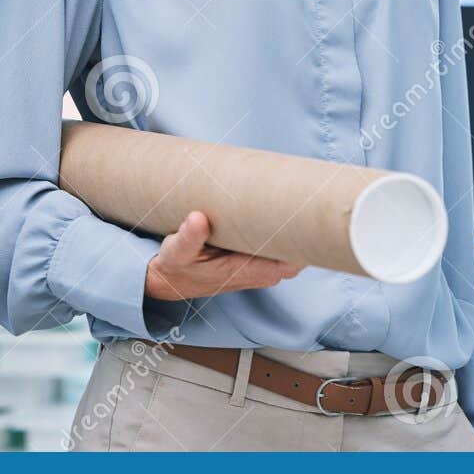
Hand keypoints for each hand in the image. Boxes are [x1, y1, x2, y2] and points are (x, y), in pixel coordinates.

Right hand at [144, 211, 302, 300]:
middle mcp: (258, 272)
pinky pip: (279, 246)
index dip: (303, 242)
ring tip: (290, 196)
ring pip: (290, 248)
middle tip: (299, 195)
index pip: (291, 262)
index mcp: (246, 271)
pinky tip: (277, 207)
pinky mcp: (254, 258)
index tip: (302, 214)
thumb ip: (188, 237)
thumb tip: (198, 218)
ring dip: (292, 227)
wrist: (171, 278)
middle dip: (302, 228)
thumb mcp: (176, 251)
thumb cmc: (176, 265)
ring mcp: (258, 266)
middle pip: (298, 253)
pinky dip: (281, 228)